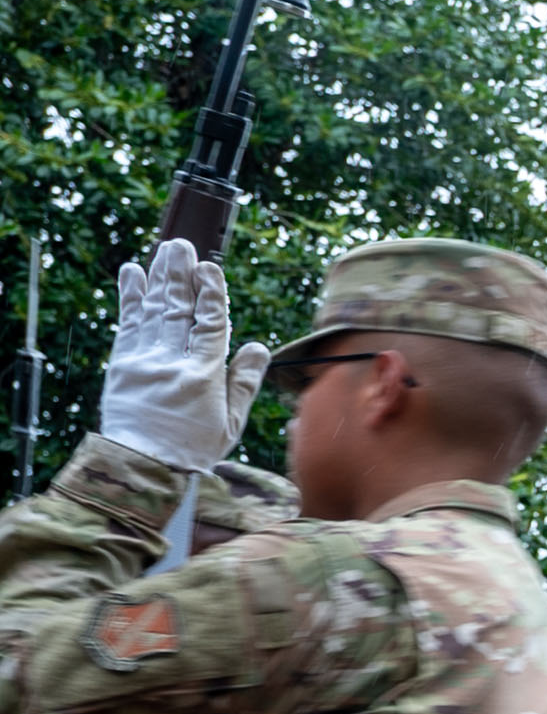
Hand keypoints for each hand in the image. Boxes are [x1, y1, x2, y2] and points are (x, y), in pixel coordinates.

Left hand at [100, 240, 256, 470]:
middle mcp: (170, 363)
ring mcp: (143, 361)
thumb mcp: (230, 422)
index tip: (210, 268)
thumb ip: (243, 382)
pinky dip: (130, 297)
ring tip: (164, 251)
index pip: (209, 326)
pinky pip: (127, 324)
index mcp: (202, 377)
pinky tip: (132, 273)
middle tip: (181, 246)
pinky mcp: (122, 364)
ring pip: (153, 312)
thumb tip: (256, 346)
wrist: (141, 467)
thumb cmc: (192, 448)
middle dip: (180, 275)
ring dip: (159, 278)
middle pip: (177, 310)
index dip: (210, 295)